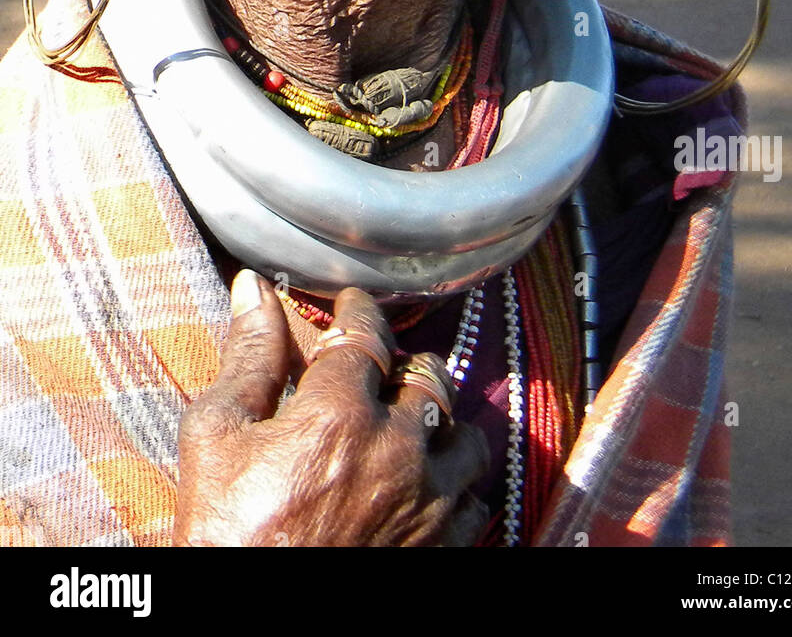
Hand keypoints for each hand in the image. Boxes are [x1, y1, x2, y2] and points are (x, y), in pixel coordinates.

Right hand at [172, 275, 490, 546]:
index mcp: (339, 412)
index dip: (361, 310)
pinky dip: (455, 484)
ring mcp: (428, 503)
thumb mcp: (216, 437)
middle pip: (430, 376)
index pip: (368, 332)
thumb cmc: (228, 533)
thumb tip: (255, 288)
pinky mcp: (442, 548)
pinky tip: (424, 483)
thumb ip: (247, 358)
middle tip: (379, 372)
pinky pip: (475, 499)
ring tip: (409, 426)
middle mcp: (397, 449)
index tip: (353, 306)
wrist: (251, 625)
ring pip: (465, 435)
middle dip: (404, 365)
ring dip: (439, 424)